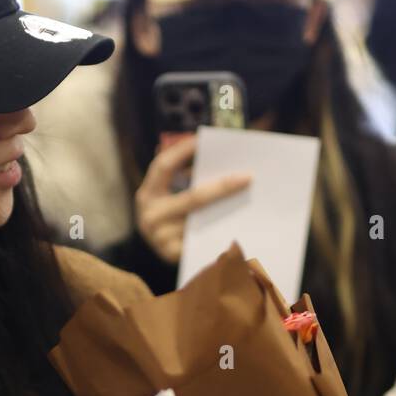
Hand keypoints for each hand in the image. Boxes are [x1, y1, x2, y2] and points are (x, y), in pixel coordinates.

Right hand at [135, 133, 251, 264]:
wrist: (155, 252)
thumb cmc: (168, 215)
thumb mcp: (167, 195)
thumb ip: (182, 177)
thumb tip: (217, 158)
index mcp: (147, 195)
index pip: (162, 166)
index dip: (182, 151)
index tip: (205, 139)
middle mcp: (150, 216)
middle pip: (192, 198)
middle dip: (222, 186)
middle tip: (247, 177)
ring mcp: (161, 239)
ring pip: (201, 221)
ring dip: (227, 210)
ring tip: (249, 200)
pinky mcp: (174, 256)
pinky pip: (203, 241)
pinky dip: (221, 232)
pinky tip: (238, 224)